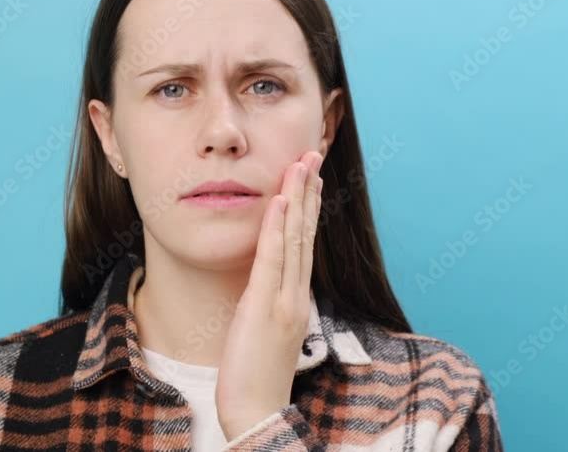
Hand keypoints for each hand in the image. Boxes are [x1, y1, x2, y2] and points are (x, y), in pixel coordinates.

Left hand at [215, 150, 324, 441]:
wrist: (257, 413)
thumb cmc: (255, 379)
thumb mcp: (263, 335)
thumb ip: (266, 307)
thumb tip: (261, 288)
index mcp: (294, 299)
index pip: (302, 245)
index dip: (306, 209)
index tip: (308, 178)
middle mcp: (296, 295)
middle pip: (304, 234)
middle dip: (308, 191)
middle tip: (312, 154)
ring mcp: (284, 300)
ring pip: (294, 239)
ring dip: (298, 197)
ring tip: (301, 163)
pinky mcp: (265, 308)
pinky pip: (271, 260)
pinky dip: (276, 227)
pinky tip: (279, 200)